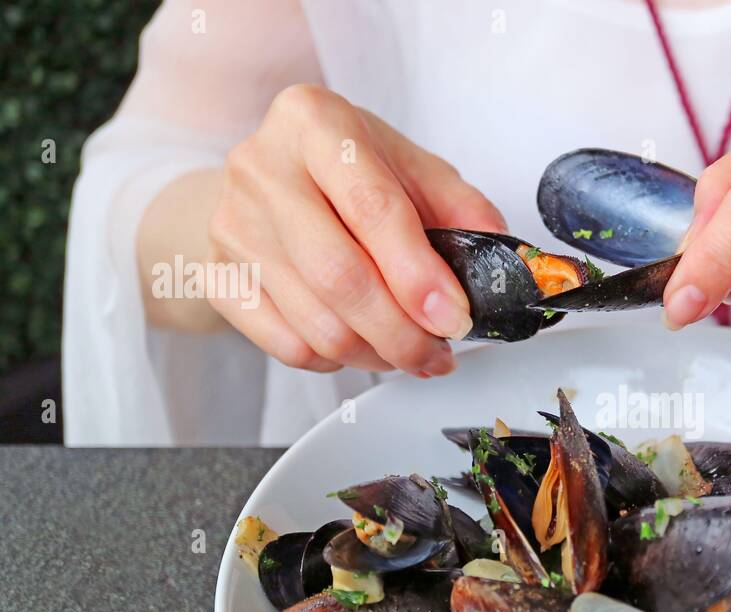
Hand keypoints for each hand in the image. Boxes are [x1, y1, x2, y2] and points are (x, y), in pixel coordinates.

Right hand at [207, 84, 505, 374]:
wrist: (267, 176)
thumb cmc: (346, 170)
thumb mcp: (408, 166)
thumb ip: (460, 207)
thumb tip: (504, 260)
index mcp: (315, 123)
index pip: (373, 209)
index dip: (419, 275)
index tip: (455, 317)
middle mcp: (262, 169)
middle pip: (340, 277)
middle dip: (403, 333)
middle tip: (439, 354)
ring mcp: (232, 225)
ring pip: (315, 324)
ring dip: (377, 356)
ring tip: (411, 353)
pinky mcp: (218, 275)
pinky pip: (287, 345)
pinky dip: (336, 361)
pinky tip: (361, 347)